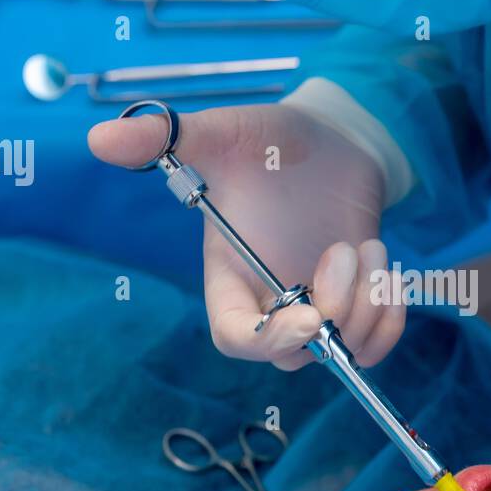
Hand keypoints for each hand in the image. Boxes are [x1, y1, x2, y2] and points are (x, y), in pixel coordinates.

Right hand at [90, 103, 403, 369]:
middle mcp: (273, 301)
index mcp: (233, 277)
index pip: (237, 338)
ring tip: (367, 244)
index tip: (308, 317)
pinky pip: (375, 343)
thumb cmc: (273, 141)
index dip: (268, 341)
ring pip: (343, 352)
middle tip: (344, 251)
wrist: (335, 141)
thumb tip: (100, 137)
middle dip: (333, 314)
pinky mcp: (356, 305)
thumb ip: (168, 139)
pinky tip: (387, 268)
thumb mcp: (224, 134)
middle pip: (295, 356)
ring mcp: (317, 307)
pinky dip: (390, 316)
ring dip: (367, 305)